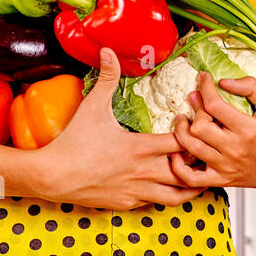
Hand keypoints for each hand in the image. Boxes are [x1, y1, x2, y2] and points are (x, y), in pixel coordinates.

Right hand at [30, 48, 206, 209]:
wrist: (52, 176)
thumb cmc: (73, 142)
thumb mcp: (92, 107)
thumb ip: (106, 78)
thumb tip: (109, 51)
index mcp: (142, 147)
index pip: (184, 141)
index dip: (194, 134)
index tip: (194, 125)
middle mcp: (145, 171)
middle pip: (189, 170)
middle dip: (199, 161)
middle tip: (204, 151)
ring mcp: (138, 190)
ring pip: (179, 195)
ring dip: (190, 184)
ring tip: (197, 175)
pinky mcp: (129, 204)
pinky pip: (158, 203)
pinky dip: (167, 195)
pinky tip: (167, 185)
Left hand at [169, 72, 255, 190]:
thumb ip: (252, 88)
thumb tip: (224, 82)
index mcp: (248, 129)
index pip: (215, 105)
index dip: (204, 88)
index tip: (203, 79)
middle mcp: (234, 149)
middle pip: (199, 126)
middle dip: (194, 108)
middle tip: (194, 98)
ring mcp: (225, 166)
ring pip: (191, 146)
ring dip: (181, 130)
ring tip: (182, 120)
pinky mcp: (220, 179)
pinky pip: (191, 178)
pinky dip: (178, 167)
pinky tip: (178, 153)